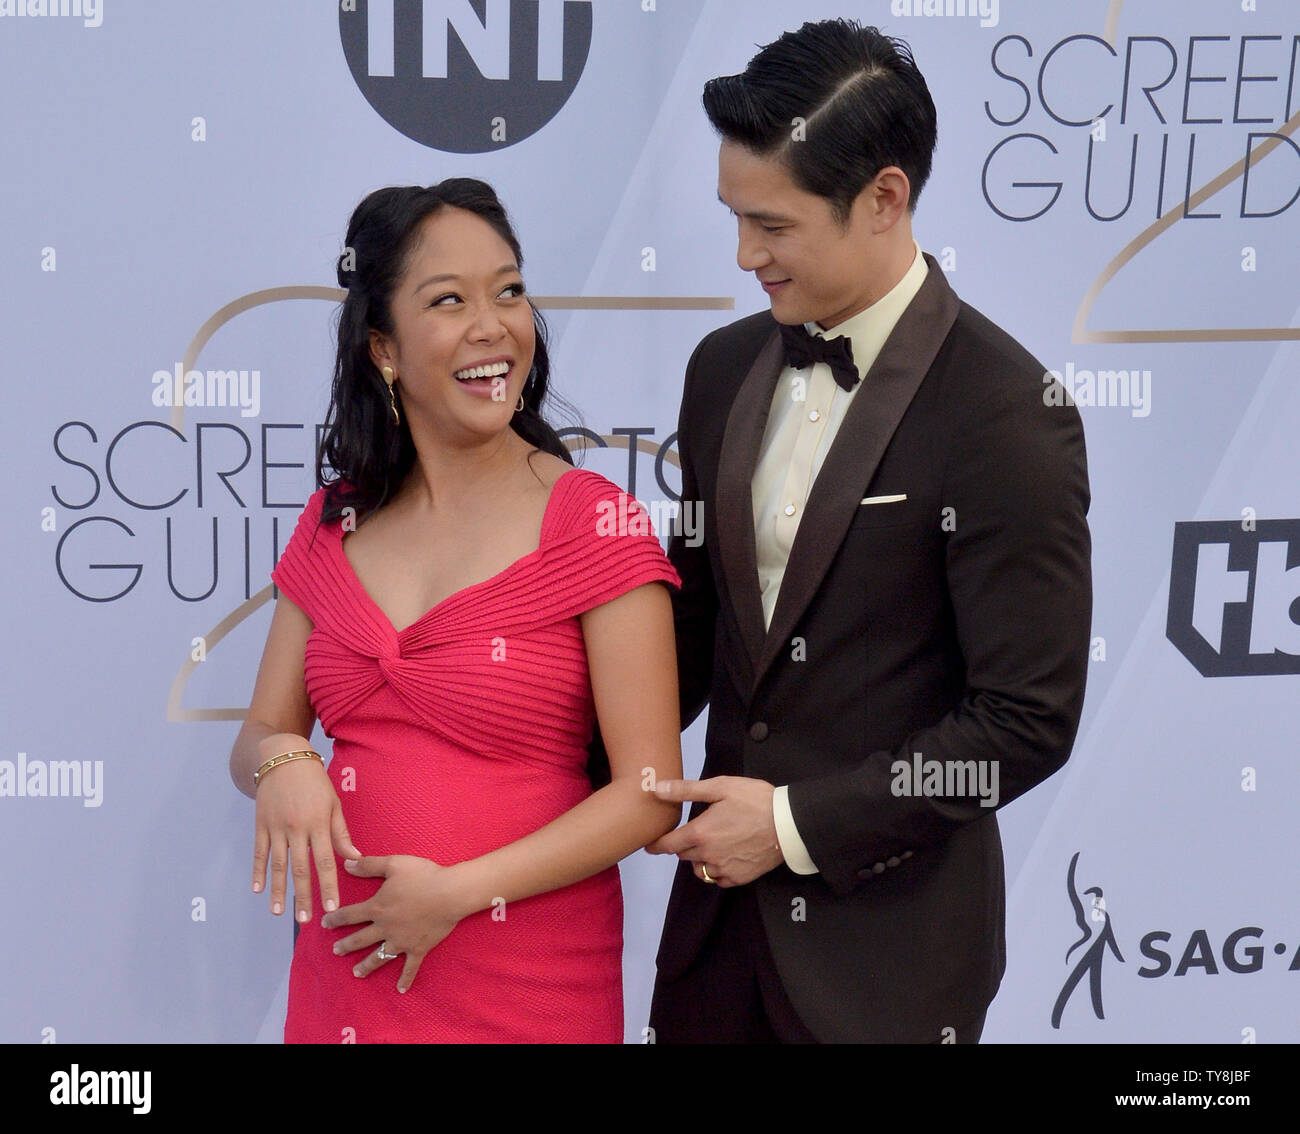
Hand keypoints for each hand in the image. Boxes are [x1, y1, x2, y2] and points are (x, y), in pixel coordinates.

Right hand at [252, 756, 359, 921]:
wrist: (284, 758)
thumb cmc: (315, 782)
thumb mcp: (333, 803)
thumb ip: (340, 832)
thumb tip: (355, 858)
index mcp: (318, 824)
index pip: (326, 861)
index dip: (329, 885)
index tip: (332, 907)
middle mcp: (297, 829)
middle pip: (301, 869)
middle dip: (304, 896)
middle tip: (306, 920)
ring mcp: (276, 828)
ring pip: (278, 865)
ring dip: (279, 890)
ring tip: (280, 912)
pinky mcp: (261, 825)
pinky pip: (259, 852)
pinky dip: (258, 871)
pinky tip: (258, 889)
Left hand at [322, 855, 470, 992]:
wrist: (449, 893)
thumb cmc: (423, 876)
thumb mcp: (393, 864)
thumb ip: (369, 865)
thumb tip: (346, 863)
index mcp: (377, 907)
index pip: (349, 915)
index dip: (335, 919)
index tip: (324, 924)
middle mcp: (384, 928)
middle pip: (360, 939)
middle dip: (345, 945)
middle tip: (335, 951)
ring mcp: (401, 941)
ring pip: (379, 957)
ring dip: (366, 965)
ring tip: (356, 973)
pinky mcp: (417, 949)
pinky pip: (410, 967)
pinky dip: (405, 979)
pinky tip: (401, 989)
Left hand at [647, 776, 784, 885]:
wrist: (788, 824)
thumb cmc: (755, 801)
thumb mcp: (720, 787)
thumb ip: (686, 790)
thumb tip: (656, 789)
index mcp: (700, 833)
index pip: (667, 844)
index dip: (656, 844)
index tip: (650, 845)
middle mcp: (708, 855)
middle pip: (683, 855)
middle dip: (683, 845)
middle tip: (694, 833)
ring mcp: (724, 869)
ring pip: (699, 869)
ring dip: (699, 858)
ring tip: (711, 844)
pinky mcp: (739, 878)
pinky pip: (718, 879)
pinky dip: (716, 870)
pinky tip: (725, 856)